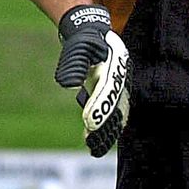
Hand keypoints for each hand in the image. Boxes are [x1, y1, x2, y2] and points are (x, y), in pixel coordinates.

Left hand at [56, 5, 129, 156]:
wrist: (98, 38)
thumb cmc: (85, 43)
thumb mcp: (78, 47)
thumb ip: (73, 63)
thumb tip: (67, 83)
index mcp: (114, 63)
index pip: (108, 90)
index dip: (99, 107)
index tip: (88, 122)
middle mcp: (121, 78)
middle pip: (115, 106)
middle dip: (104, 127)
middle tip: (91, 144)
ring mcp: (122, 89)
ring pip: (116, 115)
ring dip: (106, 133)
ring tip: (93, 149)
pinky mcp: (118, 98)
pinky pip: (115, 117)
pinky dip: (107, 130)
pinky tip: (95, 142)